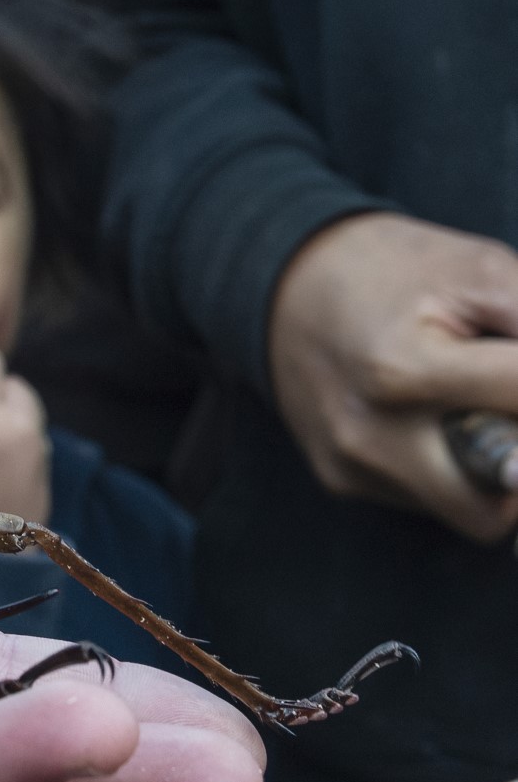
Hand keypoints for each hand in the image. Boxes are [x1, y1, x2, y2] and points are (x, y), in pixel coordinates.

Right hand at [270, 212, 517, 539]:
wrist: (285, 284)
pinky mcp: (338, 478)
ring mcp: (350, 462)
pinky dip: (451, 469)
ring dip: (495, 472)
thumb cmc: (393, 269)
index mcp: (402, 368)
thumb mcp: (483, 270)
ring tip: (484, 413)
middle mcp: (369, 431)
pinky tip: (437, 420)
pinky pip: (425, 500)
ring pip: (468, 512)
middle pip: (499, 505)